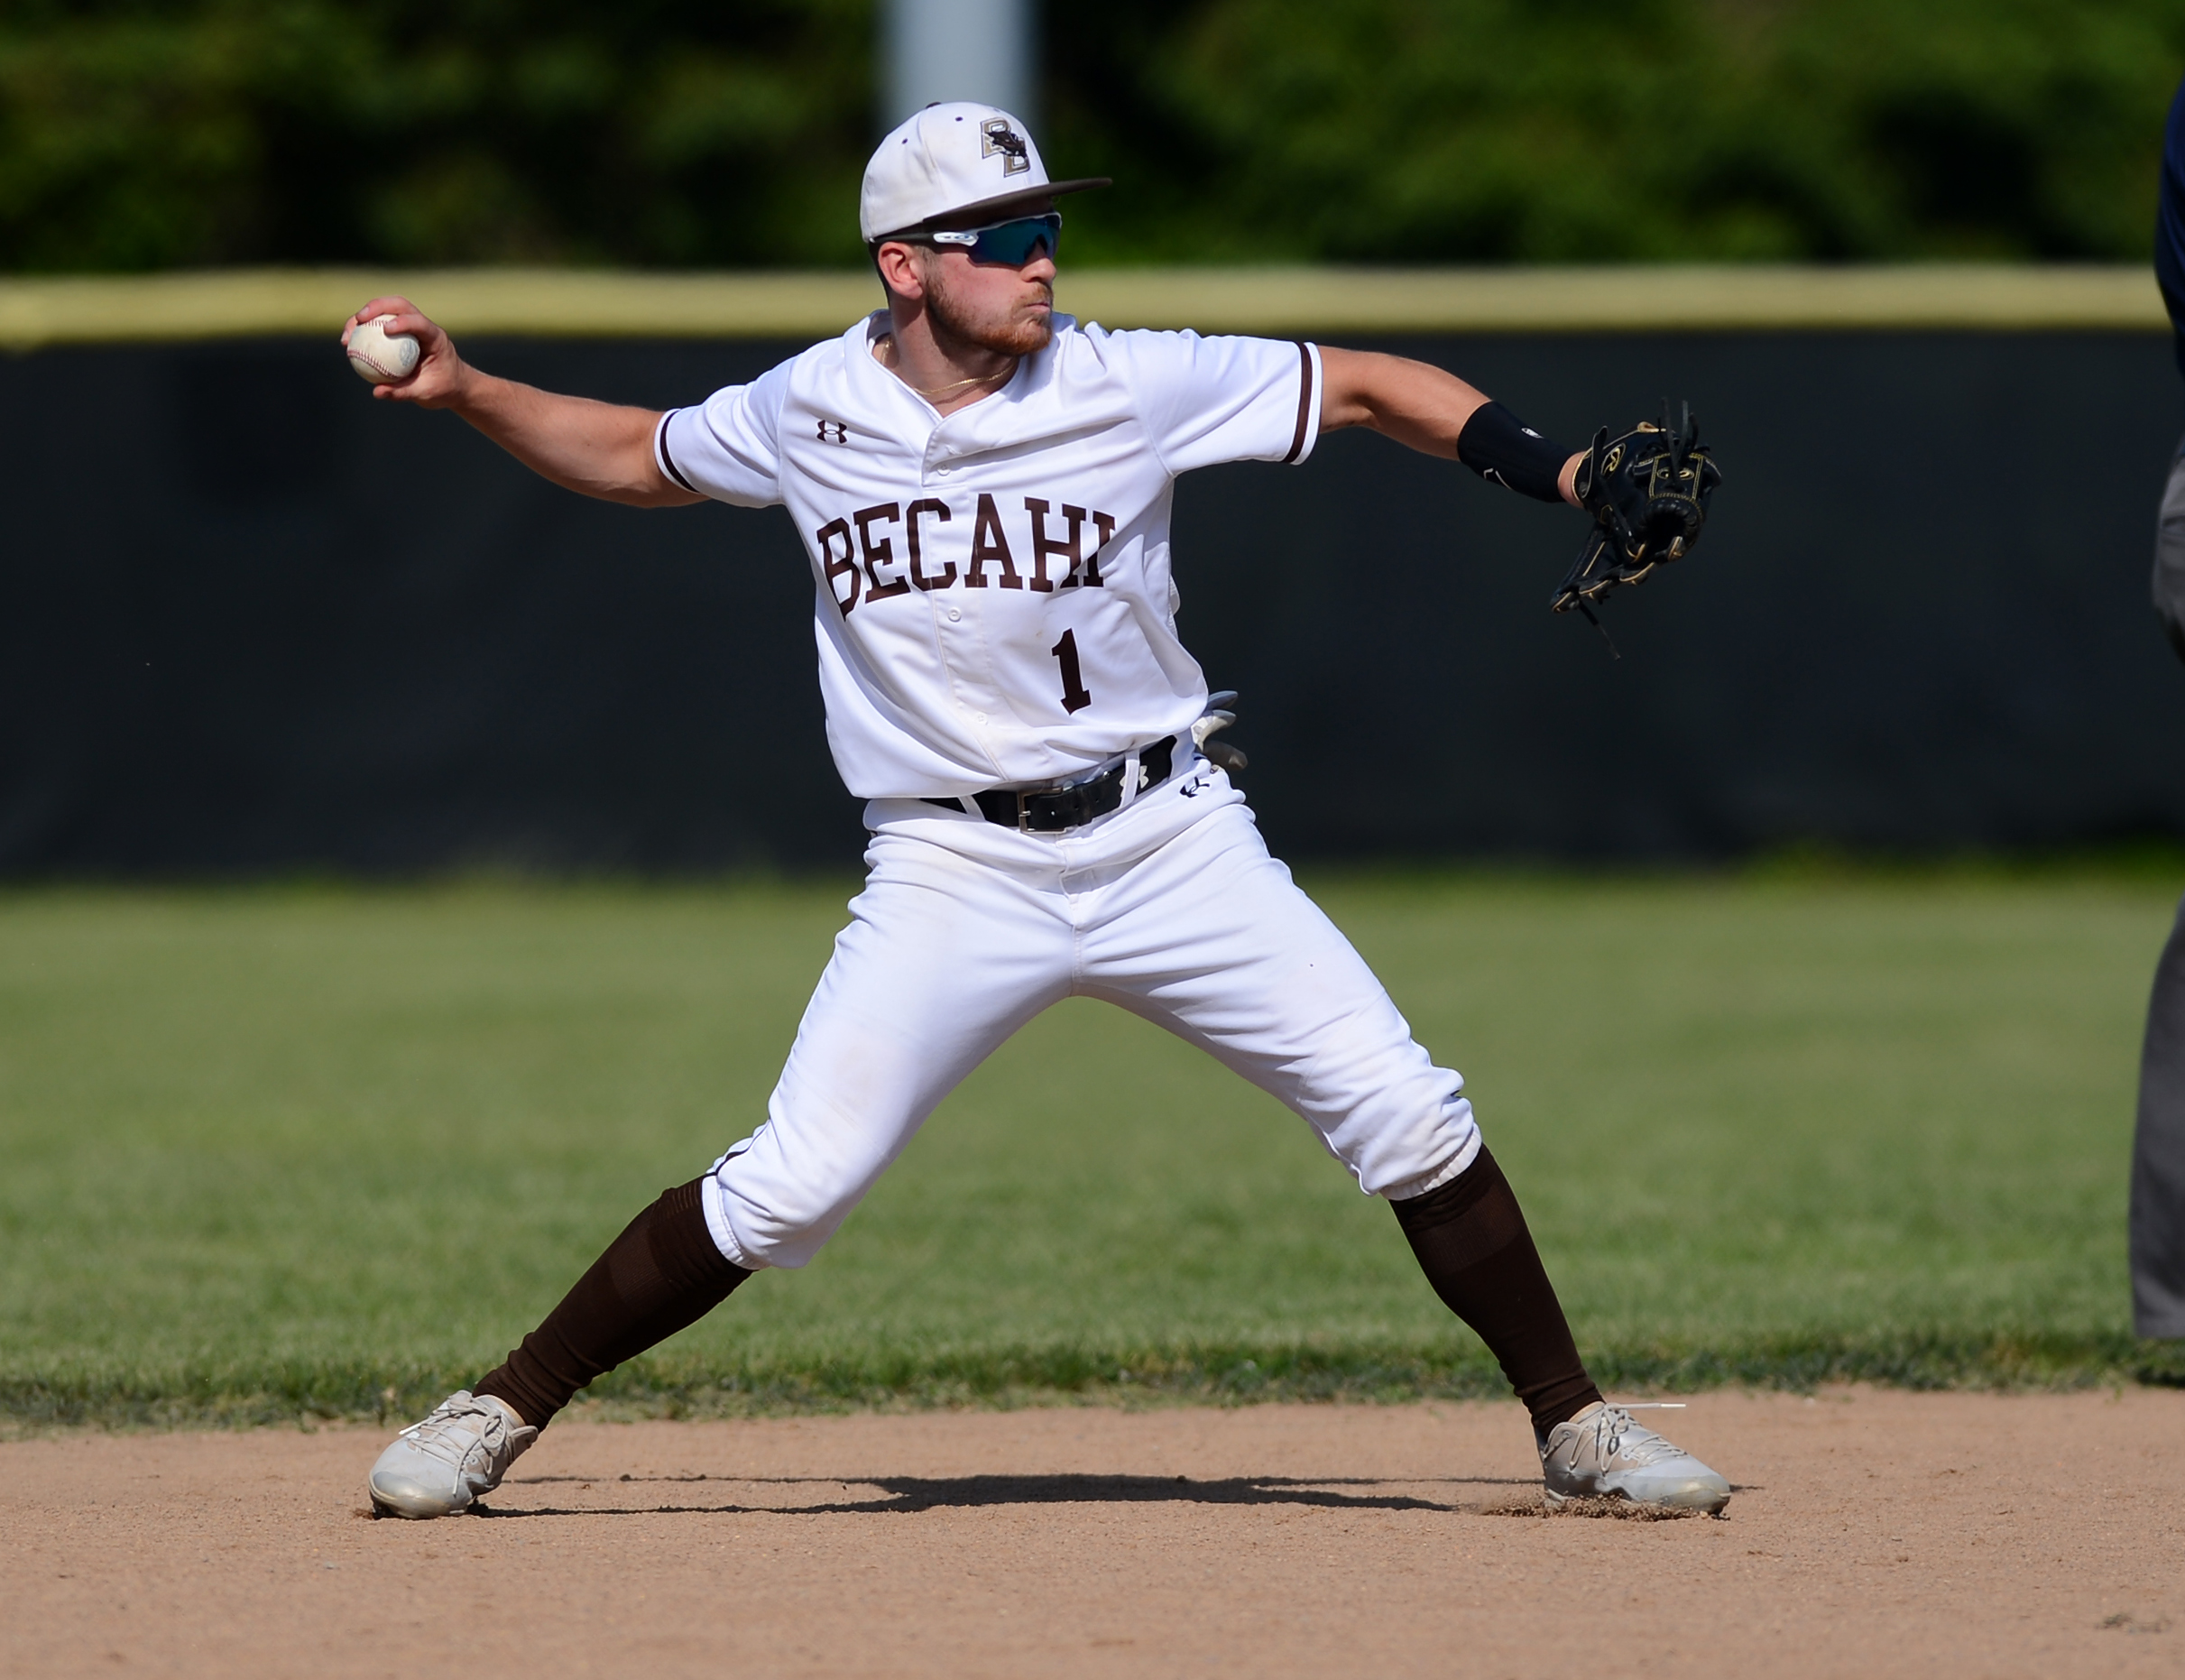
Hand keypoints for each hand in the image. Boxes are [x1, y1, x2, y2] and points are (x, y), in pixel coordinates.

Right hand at [340, 297, 468, 408]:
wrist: (453, 385)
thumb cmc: (443, 389)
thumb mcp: (426, 394)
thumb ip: (403, 392)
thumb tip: (376, 392)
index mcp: (436, 337)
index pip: (420, 322)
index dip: (403, 321)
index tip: (385, 329)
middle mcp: (424, 326)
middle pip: (399, 305)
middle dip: (377, 306)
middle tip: (358, 320)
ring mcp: (411, 326)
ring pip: (387, 310)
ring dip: (364, 316)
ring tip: (347, 336)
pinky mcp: (401, 332)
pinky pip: (379, 325)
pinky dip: (364, 330)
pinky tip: (349, 343)